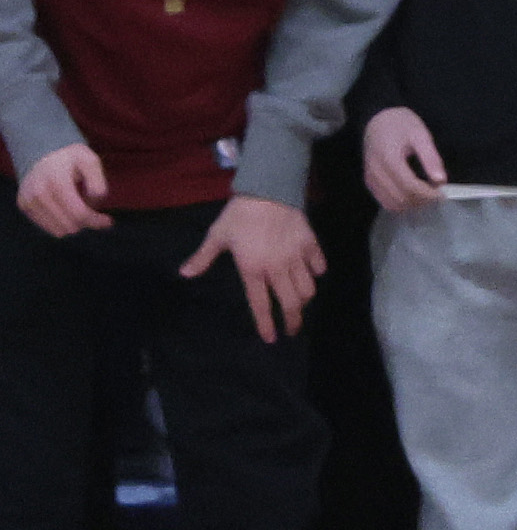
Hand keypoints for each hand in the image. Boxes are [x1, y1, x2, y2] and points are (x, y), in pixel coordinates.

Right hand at [17, 143, 110, 236]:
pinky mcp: (24, 206)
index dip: (96, 220)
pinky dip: (61, 223)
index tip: (108, 221)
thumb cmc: (71, 158)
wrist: (41, 152)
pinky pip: (48, 228)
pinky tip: (66, 210)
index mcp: (57, 181)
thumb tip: (95, 202)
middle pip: (70, 225)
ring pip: (59, 231)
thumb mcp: (90, 161)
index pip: (79, 214)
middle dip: (87, 222)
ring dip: (74, 224)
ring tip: (79, 208)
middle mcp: (39, 193)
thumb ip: (97, 181)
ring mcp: (29, 201)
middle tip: (94, 212)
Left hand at [179, 195, 325, 342]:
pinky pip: (319, 266)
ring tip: (300, 303)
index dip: (266, 324)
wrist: (268, 190)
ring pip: (308, 289)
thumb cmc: (239, 215)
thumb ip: (203, 257)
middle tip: (292, 329)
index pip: (261, 305)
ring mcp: (296, 258)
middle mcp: (277, 269)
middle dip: (293, 321)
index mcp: (253, 270)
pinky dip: (316, 273)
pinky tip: (312, 273)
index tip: (271, 339)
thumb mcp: (217, 235)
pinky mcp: (310, 245)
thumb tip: (184, 274)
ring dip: (304, 299)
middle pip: (291, 303)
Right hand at [362, 107, 447, 211]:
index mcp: (389, 159)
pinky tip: (412, 194)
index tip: (443, 193)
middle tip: (436, 193)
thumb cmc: (400, 124)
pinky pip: (385, 201)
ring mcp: (370, 179)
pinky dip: (400, 203)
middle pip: (401, 199)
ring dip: (412, 204)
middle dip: (422, 200)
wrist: (377, 119)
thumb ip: (430, 158)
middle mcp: (376, 172)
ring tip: (426, 193)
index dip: (428, 195)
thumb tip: (441, 181)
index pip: (410, 187)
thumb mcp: (420, 135)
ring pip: (392, 204)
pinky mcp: (369, 182)